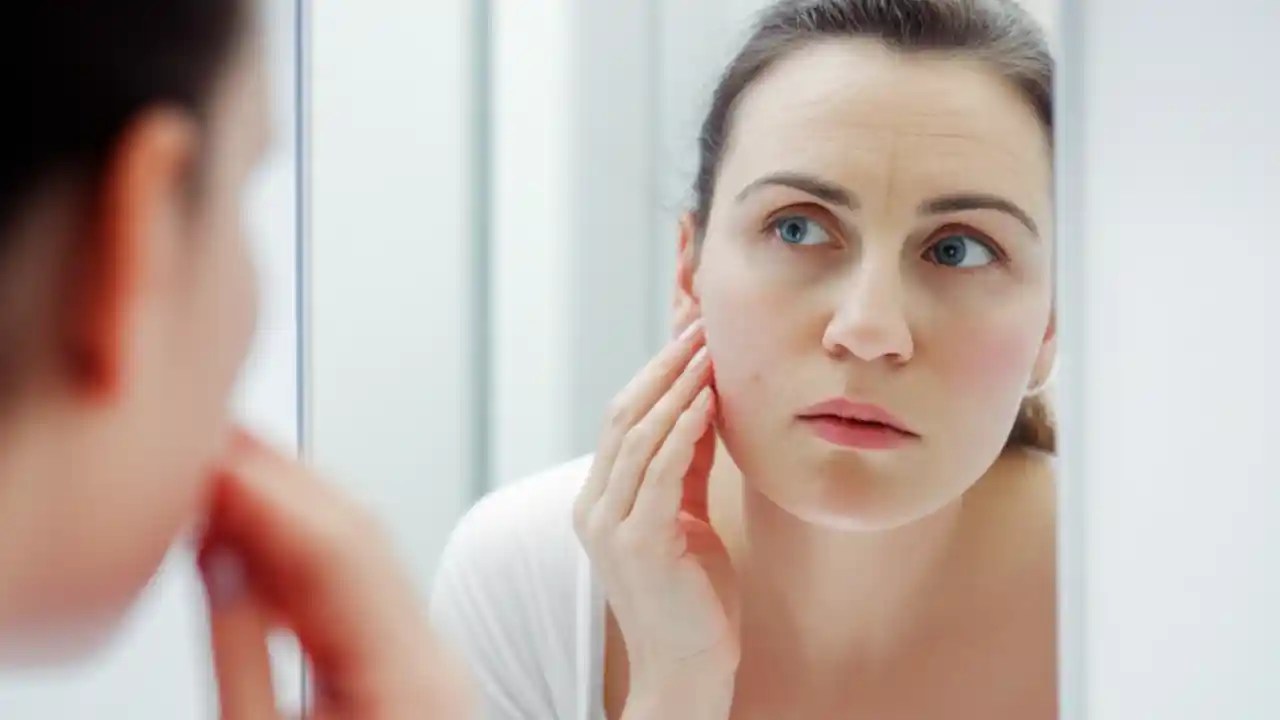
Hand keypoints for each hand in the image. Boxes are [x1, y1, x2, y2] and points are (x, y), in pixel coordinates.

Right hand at [198, 430, 471, 718]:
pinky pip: (354, 591)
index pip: (336, 549)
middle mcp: (433, 660)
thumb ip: (239, 651)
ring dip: (283, 509)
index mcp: (409, 680)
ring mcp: (428, 661)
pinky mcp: (407, 669)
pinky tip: (247, 543)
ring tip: (212, 478)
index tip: (208, 452)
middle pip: (355, 533)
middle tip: (206, 437)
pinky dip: (296, 558)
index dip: (267, 489)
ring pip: (356, 552)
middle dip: (275, 478)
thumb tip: (214, 558)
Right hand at [573, 320, 738, 717]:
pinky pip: (660, 470)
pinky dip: (683, 430)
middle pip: (623, 416)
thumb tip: (705, 404)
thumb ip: (687, 466)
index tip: (693, 336)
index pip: (621, 419)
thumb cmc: (693, 600)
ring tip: (710, 352)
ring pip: (638, 435)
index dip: (656, 373)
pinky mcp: (638, 542)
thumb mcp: (687, 518)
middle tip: (702, 327)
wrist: (687, 672)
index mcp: (599, 501)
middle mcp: (593, 508)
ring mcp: (609, 525)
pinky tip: (708, 401)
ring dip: (677, 388)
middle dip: (665, 367)